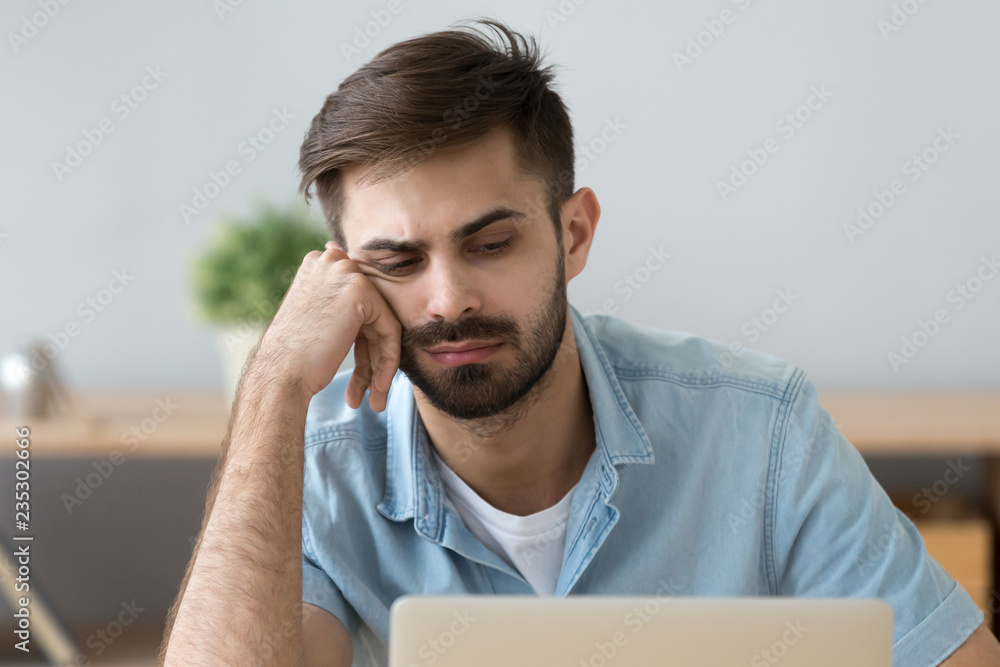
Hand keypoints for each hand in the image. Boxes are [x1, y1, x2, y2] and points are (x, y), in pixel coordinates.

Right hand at [253, 241, 401, 410]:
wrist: (279, 375)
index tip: (362, 374)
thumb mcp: (313, 317)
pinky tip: (378, 389)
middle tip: (370, 392)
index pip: (358, 304)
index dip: (362, 340)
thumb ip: (338, 303)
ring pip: (382, 324)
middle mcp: (331, 261)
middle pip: (371, 315)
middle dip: (371, 356)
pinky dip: (387, 361)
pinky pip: (390, 329)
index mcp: (318, 265)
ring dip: (379, 366)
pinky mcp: (359, 290)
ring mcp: (345, 272)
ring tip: (375, 401)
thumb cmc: (291, 357)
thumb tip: (355, 293)